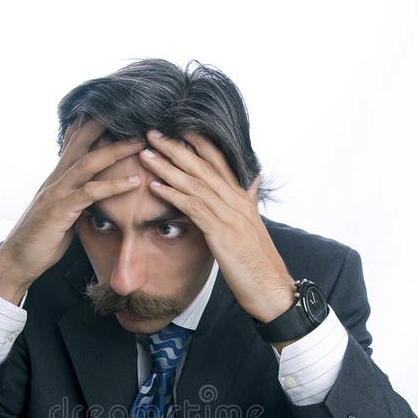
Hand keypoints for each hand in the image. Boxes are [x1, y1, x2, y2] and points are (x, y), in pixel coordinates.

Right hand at [0, 120, 143, 303]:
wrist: (16, 261)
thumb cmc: (40, 241)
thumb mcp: (61, 215)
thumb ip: (75, 201)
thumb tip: (92, 197)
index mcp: (56, 180)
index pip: (74, 145)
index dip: (91, 127)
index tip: (112, 112)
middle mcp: (55, 180)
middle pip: (82, 144)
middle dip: (105, 126)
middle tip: (131, 112)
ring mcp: (57, 193)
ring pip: (89, 163)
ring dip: (116, 151)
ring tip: (139, 144)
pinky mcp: (60, 210)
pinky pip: (91, 193)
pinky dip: (113, 186)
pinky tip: (133, 182)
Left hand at [139, 130, 295, 323]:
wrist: (271, 288)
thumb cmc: (259, 263)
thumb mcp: (252, 228)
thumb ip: (248, 203)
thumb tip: (251, 184)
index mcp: (242, 198)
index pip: (219, 161)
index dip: (198, 143)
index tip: (177, 129)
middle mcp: (236, 201)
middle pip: (202, 166)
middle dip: (176, 148)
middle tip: (152, 132)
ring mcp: (230, 215)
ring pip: (194, 183)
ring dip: (168, 167)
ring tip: (147, 154)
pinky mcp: (221, 233)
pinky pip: (193, 207)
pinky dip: (173, 194)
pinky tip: (155, 186)